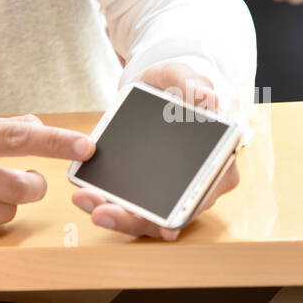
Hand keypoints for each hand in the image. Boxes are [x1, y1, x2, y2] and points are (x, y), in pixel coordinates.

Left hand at [71, 61, 239, 240]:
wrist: (150, 86)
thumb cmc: (173, 84)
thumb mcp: (181, 75)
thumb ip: (193, 84)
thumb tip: (208, 98)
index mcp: (219, 163)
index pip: (204, 196)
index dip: (186, 214)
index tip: (166, 227)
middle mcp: (197, 186)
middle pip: (169, 216)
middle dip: (134, 219)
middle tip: (102, 212)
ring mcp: (168, 192)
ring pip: (145, 218)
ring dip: (114, 216)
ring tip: (84, 201)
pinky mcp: (143, 189)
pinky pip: (127, 206)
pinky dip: (106, 203)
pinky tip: (84, 195)